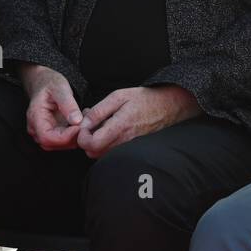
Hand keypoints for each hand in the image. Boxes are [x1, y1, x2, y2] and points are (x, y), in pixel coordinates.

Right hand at [20, 65, 82, 151]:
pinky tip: (81, 124)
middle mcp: (36, 128)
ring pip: (58, 145)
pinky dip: (73, 135)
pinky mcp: (51, 131)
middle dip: (71, 139)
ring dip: (73, 138)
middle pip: (52, 144)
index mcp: (36, 117)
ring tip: (84, 122)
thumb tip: (76, 121)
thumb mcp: (60, 88)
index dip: (65, 137)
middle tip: (85, 126)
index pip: (47, 137)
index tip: (79, 127)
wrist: (45, 82)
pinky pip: (62, 140)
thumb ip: (68, 104)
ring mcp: (43, 131)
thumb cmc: (50, 83)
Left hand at [76, 85, 201, 158]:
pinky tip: (108, 130)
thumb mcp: (119, 96)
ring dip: (94, 143)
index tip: (83, 126)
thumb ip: (99, 110)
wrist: (168, 106)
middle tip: (89, 125)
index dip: (82, 137)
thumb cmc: (145, 99)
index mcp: (120, 126)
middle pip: (93, 153)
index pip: (92, 144)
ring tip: (98, 126)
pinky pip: (111, 152)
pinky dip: (104, 144)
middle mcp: (124, 140)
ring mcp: (128, 146)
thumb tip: (84, 122)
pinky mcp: (131, 148)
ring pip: (101, 154)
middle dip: (86, 141)